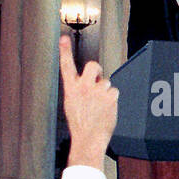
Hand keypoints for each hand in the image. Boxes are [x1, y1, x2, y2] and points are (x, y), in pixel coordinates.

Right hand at [59, 35, 117, 168]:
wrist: (88, 140)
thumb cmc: (80, 125)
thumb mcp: (71, 105)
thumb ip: (78, 90)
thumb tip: (88, 81)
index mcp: (71, 89)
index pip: (66, 66)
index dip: (65, 51)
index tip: (63, 39)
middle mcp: (83, 87)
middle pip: (93, 65)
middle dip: (97, 70)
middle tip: (96, 81)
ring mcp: (97, 91)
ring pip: (106, 82)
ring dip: (105, 92)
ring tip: (99, 107)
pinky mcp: (110, 96)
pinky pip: (114, 92)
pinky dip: (112, 100)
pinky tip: (106, 110)